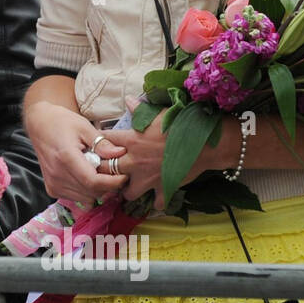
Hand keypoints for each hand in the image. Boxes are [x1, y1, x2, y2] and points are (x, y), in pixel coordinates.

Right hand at [24, 101, 127, 204]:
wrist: (40, 125)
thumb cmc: (63, 122)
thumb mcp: (84, 127)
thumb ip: (102, 143)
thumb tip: (120, 153)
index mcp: (66, 157)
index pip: (93, 182)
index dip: (112, 183)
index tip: (124, 176)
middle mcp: (57, 174)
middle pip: (92, 192)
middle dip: (108, 186)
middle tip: (115, 173)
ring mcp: (53, 184)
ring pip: (86, 198)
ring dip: (98, 189)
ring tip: (99, 172)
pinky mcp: (52, 189)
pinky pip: (77, 198)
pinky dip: (87, 192)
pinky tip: (87, 177)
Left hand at [106, 113, 229, 206]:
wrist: (205, 143)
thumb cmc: (181, 125)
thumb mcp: (158, 114)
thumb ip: (140, 110)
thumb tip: (128, 100)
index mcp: (131, 140)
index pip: (102, 141)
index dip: (98, 143)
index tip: (99, 145)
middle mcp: (134, 161)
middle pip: (106, 170)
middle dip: (104, 171)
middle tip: (108, 170)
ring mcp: (147, 177)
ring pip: (126, 192)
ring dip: (127, 190)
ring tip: (130, 185)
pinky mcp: (163, 188)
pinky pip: (155, 202)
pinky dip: (156, 201)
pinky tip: (156, 197)